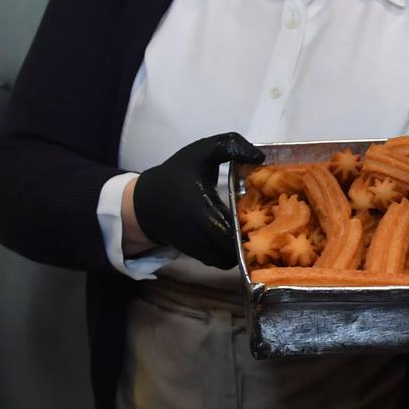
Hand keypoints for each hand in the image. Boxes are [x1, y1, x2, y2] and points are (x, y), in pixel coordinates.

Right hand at [130, 132, 264, 269]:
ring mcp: (195, 247)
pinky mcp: (195, 254)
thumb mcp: (200, 152)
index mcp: (199, 207)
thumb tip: (260, 156)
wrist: (146, 202)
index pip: (226, 229)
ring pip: (226, 260)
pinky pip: (219, 262)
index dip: (247, 226)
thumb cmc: (177, 174)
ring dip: (241, 250)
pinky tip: (239, 237)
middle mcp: (196, 232)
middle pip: (230, 250)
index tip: (262, 213)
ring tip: (253, 230)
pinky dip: (231, 254)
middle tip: (263, 223)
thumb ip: (228, 146)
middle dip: (248, 240)